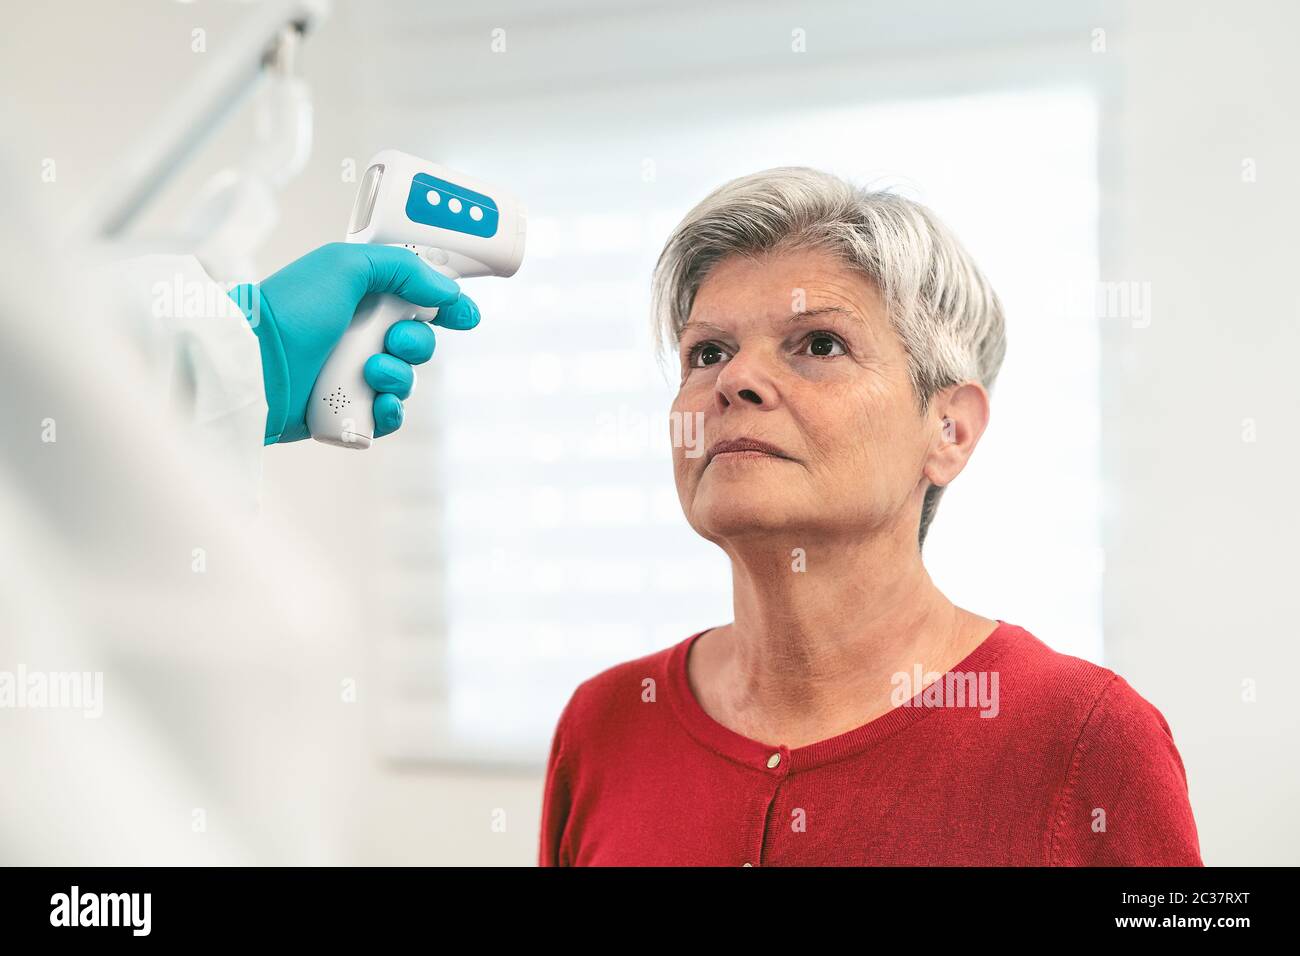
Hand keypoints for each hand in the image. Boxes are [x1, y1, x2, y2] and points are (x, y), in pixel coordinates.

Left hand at [229, 242, 479, 443]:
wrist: (252, 364)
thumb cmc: (290, 310)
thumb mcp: (346, 266)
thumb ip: (403, 268)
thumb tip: (447, 289)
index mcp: (360, 297)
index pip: (417, 300)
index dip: (445, 308)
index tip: (465, 317)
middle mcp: (358, 334)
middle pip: (418, 342)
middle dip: (416, 343)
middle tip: (393, 341)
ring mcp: (352, 374)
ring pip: (406, 381)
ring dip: (399, 377)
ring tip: (370, 373)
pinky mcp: (345, 410)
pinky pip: (388, 417)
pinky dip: (390, 413)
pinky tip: (378, 405)